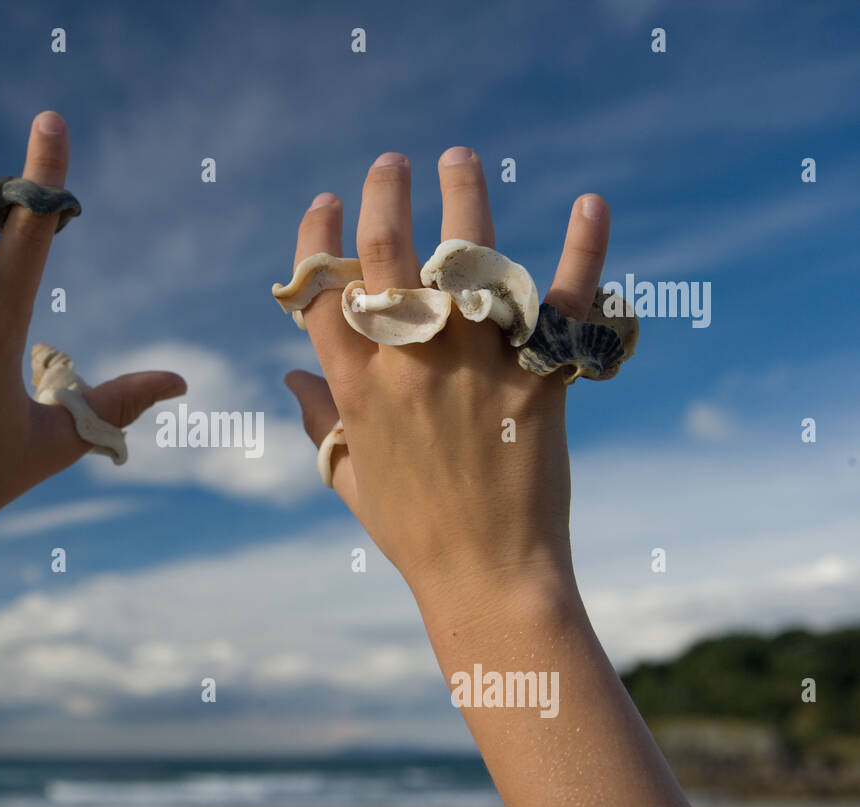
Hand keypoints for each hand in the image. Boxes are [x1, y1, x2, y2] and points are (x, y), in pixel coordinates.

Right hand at [284, 148, 608, 617]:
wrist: (489, 577)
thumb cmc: (413, 532)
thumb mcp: (351, 476)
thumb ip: (319, 421)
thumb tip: (289, 379)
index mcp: (358, 388)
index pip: (322, 292)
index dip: (318, 239)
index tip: (327, 203)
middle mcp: (412, 364)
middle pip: (384, 254)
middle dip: (382, 194)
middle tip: (391, 163)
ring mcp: (478, 366)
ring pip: (467, 257)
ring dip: (462, 195)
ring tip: (459, 158)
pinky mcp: (541, 378)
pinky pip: (566, 302)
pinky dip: (583, 250)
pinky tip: (589, 204)